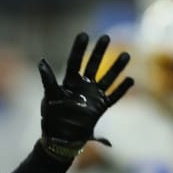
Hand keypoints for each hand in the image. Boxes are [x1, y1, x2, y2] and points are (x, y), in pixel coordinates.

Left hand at [38, 32, 133, 159]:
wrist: (60, 138)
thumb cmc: (51, 117)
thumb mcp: (49, 97)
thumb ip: (48, 80)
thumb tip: (42, 62)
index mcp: (69, 82)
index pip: (75, 62)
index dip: (79, 49)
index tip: (84, 34)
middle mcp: (83, 86)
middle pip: (93, 65)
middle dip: (99, 52)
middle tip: (106, 37)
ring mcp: (93, 96)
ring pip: (107, 78)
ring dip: (116, 68)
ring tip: (126, 55)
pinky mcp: (100, 108)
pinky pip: (113, 97)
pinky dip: (121, 89)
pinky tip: (130, 79)